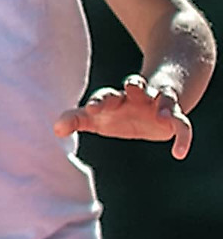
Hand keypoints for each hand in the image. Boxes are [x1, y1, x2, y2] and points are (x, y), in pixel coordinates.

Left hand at [54, 73, 192, 159]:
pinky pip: (182, 125)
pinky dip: (182, 137)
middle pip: (135, 86)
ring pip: (163, 97)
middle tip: (130, 87)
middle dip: (133, 85)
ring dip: (162, 102)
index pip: (106, 95)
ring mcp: (158, 103)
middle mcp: (138, 96)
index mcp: (116, 97)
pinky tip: (179, 153)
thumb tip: (55, 129)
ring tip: (161, 113)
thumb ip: (77, 119)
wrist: (155, 100)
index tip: (91, 108)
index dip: (100, 101)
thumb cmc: (119, 109)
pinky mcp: (175, 117)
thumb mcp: (98, 116)